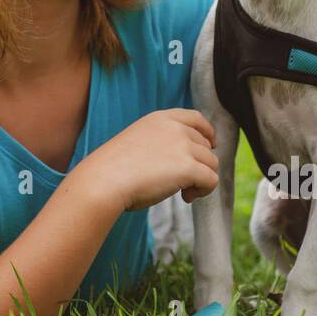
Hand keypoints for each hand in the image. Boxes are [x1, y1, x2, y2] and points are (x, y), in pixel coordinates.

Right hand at [74, 109, 219, 212]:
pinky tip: (185, 197)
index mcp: (160, 118)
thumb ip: (161, 142)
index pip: (196, 118)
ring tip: (182, 191)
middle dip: (198, 164)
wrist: (104, 180)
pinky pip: (211, 179)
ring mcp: (182, 146)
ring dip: (200, 179)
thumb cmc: (114, 169)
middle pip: (205, 145)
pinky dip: (203, 191)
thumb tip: (187, 160)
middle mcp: (175, 128)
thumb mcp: (139, 142)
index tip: (210, 146)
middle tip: (181, 181)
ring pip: (211, 163)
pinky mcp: (188, 167)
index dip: (207, 133)